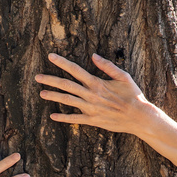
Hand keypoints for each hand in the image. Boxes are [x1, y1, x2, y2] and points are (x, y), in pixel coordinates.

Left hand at [35, 52, 149, 133]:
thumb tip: (93, 55)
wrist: (139, 117)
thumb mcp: (123, 76)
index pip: (75, 70)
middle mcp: (91, 95)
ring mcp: (90, 109)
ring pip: (67, 101)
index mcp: (97, 83)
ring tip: (41, 93)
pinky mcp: (92, 120)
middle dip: (50, 80)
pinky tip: (53, 116)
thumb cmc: (133, 95)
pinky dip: (63, 117)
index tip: (50, 57)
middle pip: (66, 85)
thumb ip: (107, 66)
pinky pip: (74, 119)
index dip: (62, 63)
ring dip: (53, 96)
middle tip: (37, 77)